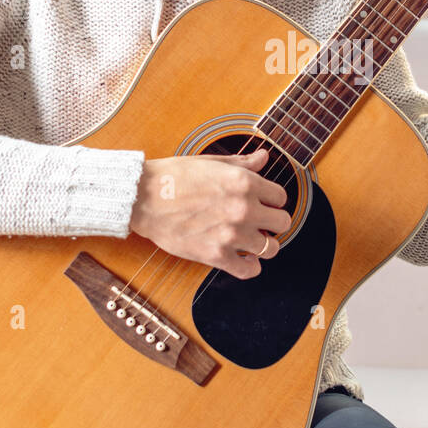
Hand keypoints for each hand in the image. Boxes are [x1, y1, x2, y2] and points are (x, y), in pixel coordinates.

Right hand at [127, 148, 291, 279]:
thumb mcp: (211, 162)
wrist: (144, 198)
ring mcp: (232, 234)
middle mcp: (244, 208)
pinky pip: (249, 270)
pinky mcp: (217, 255)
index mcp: (244, 182)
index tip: (263, 203)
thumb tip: (264, 157)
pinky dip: (250, 267)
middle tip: (261, 223)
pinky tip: (244, 260)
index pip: (281, 196)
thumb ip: (242, 163)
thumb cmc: (174, 177)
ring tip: (253, 242)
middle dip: (273, 222)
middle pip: (283, 222)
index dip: (272, 200)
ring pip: (272, 248)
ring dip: (264, 245)